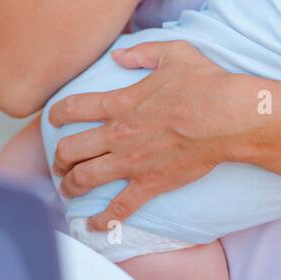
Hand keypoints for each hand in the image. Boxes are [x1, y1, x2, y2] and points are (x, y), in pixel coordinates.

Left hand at [47, 40, 235, 229]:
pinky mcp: (149, 184)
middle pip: (69, 150)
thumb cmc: (205, 84)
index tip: (52, 120)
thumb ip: (141, 52)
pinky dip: (103, 220)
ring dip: (70, 186)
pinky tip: (93, 227)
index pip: (72, 109)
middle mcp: (118, 134)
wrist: (228, 118)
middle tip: (59, 162)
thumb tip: (119, 55)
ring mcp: (131, 163)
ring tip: (68, 190)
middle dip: (58, 158)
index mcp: (119, 103)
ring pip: (84, 179)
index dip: (55, 115)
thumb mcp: (173, 53)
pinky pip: (119, 208)